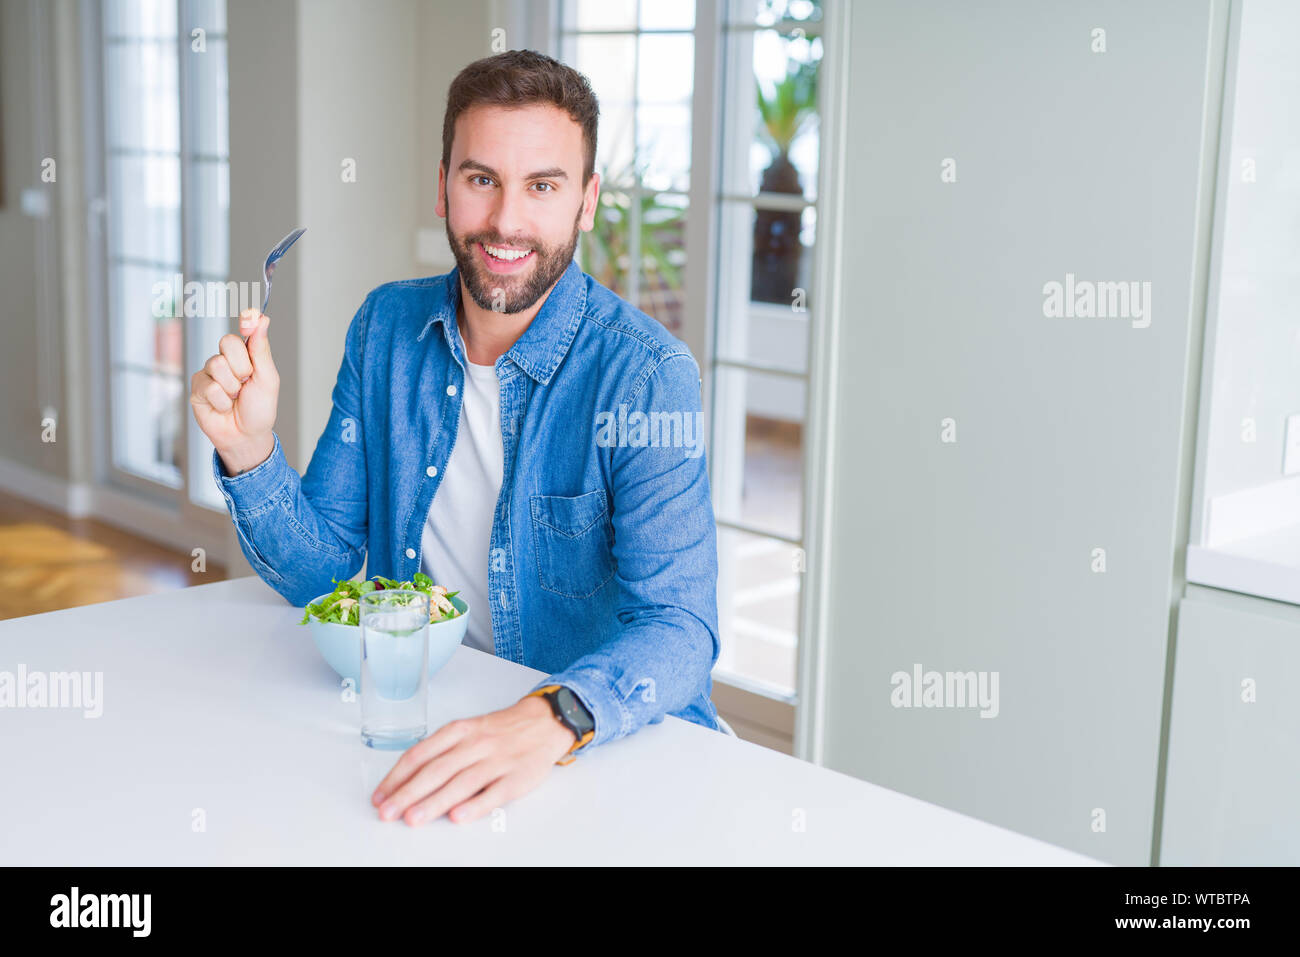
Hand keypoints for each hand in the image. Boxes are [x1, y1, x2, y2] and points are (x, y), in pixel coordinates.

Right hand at [189, 308, 279, 473]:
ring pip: (217, 365)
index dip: (246, 322)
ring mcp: (209, 373)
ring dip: (232, 388)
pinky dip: (222, 401)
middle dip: (242, 366)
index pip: (241, 331)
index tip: (249, 318)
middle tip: (246, 384)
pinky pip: (209, 386)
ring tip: (235, 398)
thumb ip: (261, 350)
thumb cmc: (259, 409)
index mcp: (245, 356)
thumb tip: (262, 319)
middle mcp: (225, 361)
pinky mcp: (198, 389)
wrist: (246, 436)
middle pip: (227, 343)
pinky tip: (223, 407)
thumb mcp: (267, 379)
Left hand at [371, 695, 577, 825]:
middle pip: (437, 770)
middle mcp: (476, 744)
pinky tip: (458, 816)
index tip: (381, 795)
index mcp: (459, 731)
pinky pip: (494, 793)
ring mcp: (497, 761)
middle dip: (408, 793)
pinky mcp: (517, 777)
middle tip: (387, 812)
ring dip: (434, 802)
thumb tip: (407, 781)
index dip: (397, 776)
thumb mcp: (467, 729)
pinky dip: (475, 805)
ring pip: (462, 782)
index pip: (421, 754)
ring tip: (413, 819)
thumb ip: (441, 751)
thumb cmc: (500, 730)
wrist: (544, 722)